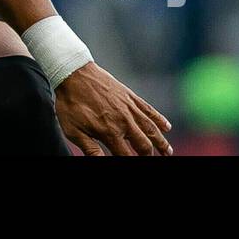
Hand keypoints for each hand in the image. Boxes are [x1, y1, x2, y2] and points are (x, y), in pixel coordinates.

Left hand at [54, 62, 172, 155]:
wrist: (73, 73)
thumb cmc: (71, 103)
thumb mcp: (74, 130)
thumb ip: (90, 149)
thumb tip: (101, 162)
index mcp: (109, 132)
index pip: (127, 156)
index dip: (134, 163)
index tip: (137, 166)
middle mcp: (123, 121)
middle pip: (143, 145)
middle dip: (150, 155)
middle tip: (157, 160)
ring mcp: (129, 108)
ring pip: (151, 128)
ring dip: (161, 142)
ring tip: (168, 151)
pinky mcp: (130, 96)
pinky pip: (149, 109)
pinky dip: (159, 119)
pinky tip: (167, 127)